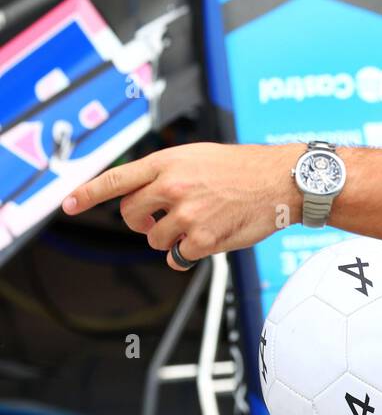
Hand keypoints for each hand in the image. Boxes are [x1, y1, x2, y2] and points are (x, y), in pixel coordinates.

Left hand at [61, 142, 302, 270]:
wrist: (280, 181)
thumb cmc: (243, 168)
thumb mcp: (198, 157)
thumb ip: (167, 173)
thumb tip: (144, 200)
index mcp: (168, 163)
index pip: (117, 179)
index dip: (88, 194)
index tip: (68, 204)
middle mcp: (172, 186)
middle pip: (129, 214)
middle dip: (140, 221)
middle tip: (159, 219)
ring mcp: (186, 214)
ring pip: (153, 239)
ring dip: (170, 238)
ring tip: (199, 223)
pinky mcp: (201, 239)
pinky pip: (176, 257)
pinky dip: (187, 254)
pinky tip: (209, 238)